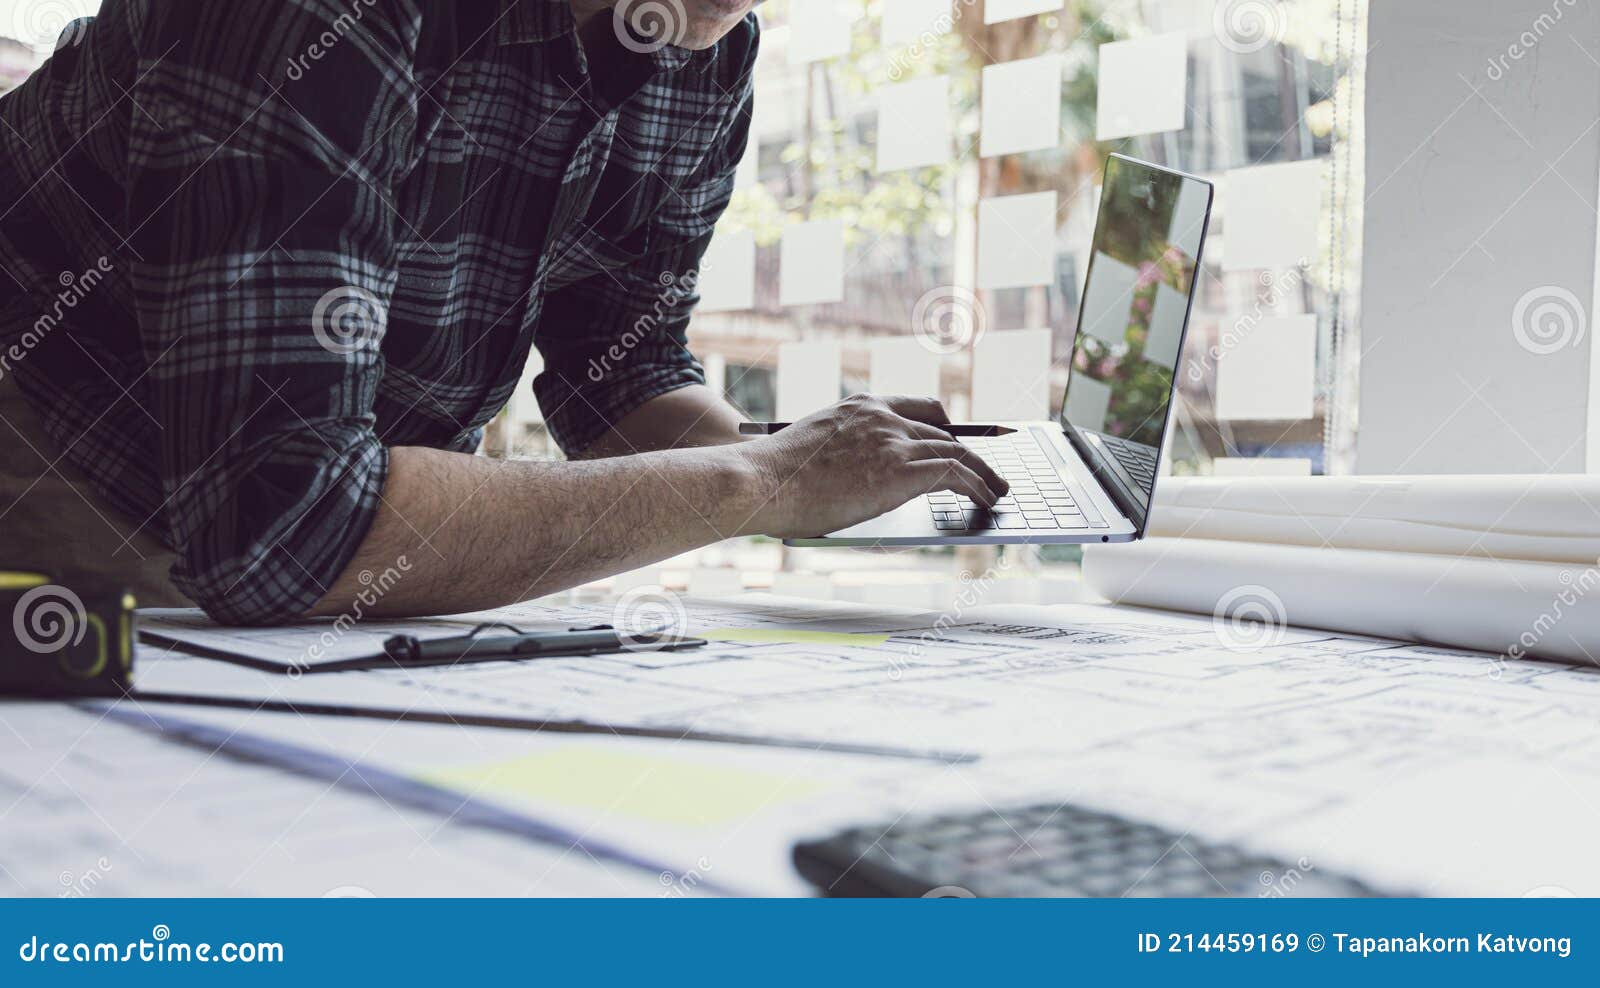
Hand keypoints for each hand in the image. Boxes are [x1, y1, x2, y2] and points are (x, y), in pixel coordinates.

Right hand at [731, 394, 1009, 537]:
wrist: (760, 481)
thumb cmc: (773, 477)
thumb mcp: (813, 449)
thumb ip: (842, 453)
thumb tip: (855, 480)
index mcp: (860, 406)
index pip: (917, 408)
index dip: (944, 426)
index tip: (957, 440)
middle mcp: (883, 418)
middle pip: (944, 431)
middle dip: (970, 452)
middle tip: (987, 470)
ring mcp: (893, 442)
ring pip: (958, 452)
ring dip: (984, 473)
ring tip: (998, 490)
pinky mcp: (901, 471)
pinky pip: (957, 473)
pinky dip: (979, 486)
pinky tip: (987, 499)